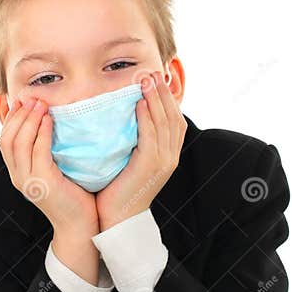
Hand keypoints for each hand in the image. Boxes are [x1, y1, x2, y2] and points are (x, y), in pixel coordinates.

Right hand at [0, 95, 98, 234]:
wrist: (80, 225)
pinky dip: (42, 132)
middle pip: (6, 138)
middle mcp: (18, 177)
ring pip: (18, 143)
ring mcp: (28, 181)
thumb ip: (46, 150)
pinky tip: (50, 120)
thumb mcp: (53, 169)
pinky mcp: (43, 183)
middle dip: (18, 115)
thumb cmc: (72, 194)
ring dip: (29, 119)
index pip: (4, 139)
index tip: (22, 100)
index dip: (10, 117)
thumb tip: (47, 121)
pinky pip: (38, 151)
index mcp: (18, 173)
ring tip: (41, 104)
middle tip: (32, 98)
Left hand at [95, 70, 187, 229]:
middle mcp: (170, 156)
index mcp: (168, 155)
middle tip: (152, 72)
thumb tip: (123, 117)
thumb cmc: (117, 189)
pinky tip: (139, 103)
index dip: (167, 98)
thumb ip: (132, 140)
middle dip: (163, 92)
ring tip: (146, 80)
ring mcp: (163, 161)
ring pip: (164, 122)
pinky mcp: (151, 165)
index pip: (174, 119)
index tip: (156, 79)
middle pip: (173, 116)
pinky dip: (147, 117)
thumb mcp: (129, 161)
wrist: (117, 219)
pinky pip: (151, 135)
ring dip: (155, 98)